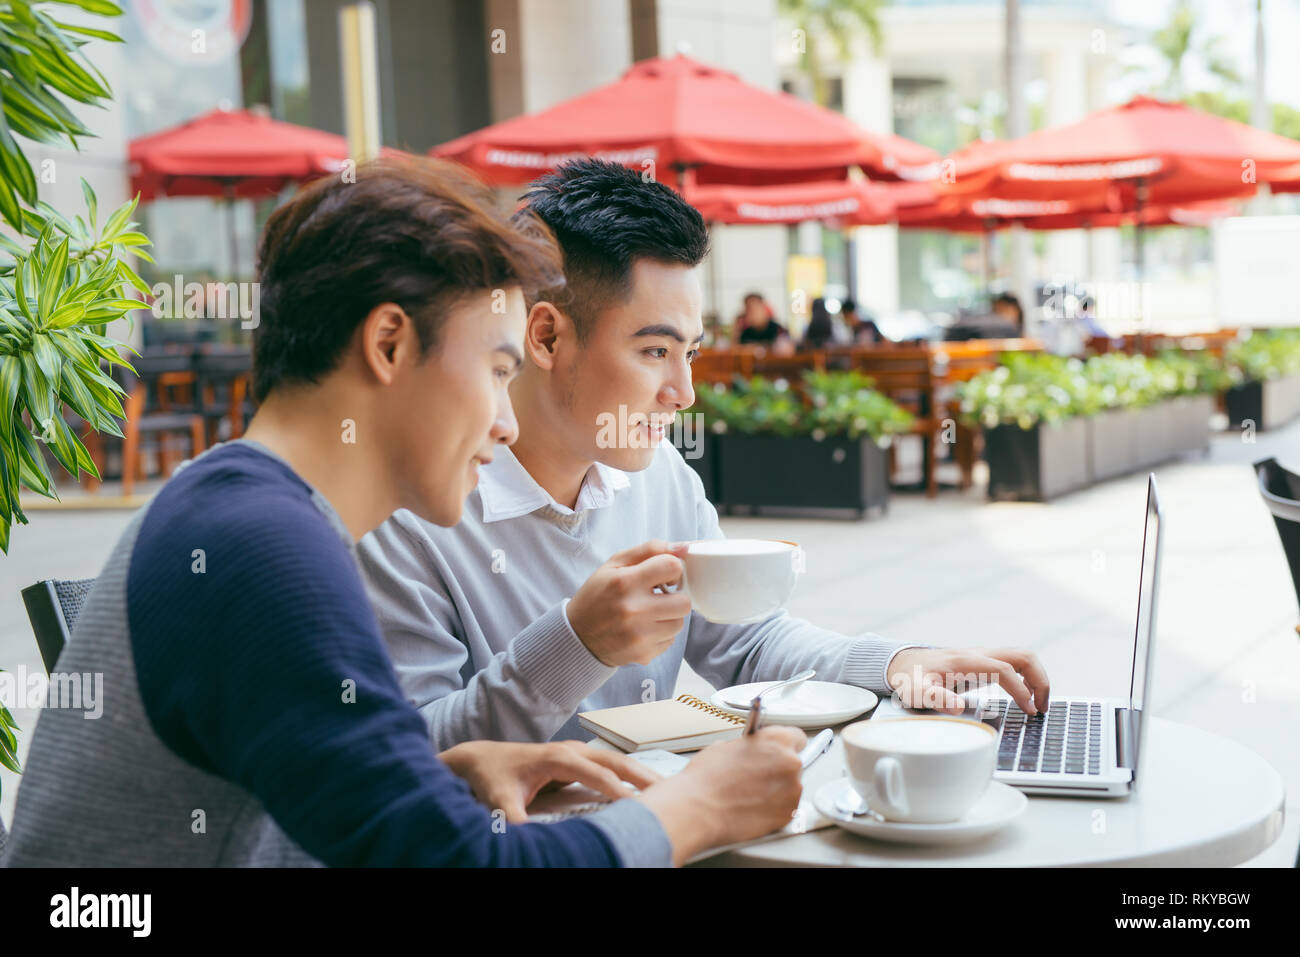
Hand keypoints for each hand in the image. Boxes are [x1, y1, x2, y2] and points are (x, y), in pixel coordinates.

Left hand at [438, 740, 661, 822]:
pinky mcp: (574, 760)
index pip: (598, 775)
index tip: (640, 807)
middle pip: (615, 761)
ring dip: (638, 773)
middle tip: (667, 791)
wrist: (479, 759)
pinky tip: (639, 787)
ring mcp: (574, 752)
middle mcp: (570, 751)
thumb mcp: (500, 803)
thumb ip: (515, 822)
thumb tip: (531, 842)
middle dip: (642, 775)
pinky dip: (626, 774)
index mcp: (558, 758)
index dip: (620, 791)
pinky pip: (606, 766)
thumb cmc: (492, 777)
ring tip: (663, 788)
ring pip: (615, 761)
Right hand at [567, 540, 692, 666]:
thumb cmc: (597, 595)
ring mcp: (639, 636)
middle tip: (659, 596)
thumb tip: (684, 548)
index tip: (664, 575)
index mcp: (625, 582)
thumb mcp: (615, 564)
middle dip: (675, 597)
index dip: (672, 569)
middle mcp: (633, 610)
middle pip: (683, 602)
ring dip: (668, 617)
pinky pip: (670, 640)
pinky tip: (643, 629)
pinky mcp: (643, 654)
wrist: (577, 636)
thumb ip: (650, 550)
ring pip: (679, 623)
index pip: (672, 567)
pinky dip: (660, 634)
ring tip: (649, 613)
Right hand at [636, 726, 805, 865]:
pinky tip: (753, 807)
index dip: (784, 745)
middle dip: (778, 768)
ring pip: (790, 786)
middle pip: (794, 763)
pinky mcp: (788, 814)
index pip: (797, 737)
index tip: (777, 751)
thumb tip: (752, 753)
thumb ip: (749, 747)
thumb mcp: (726, 746)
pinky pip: (786, 807)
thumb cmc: (707, 779)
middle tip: (756, 775)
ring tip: (751, 794)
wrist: (699, 809)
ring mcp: (792, 791)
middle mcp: (790, 764)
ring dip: (777, 789)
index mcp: (777, 740)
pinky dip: (774, 807)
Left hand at [887, 647, 1049, 715]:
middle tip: (1042, 708)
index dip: (1021, 690)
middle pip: (1023, 656)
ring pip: (1022, 658)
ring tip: (1039, 706)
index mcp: (965, 661)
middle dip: (1040, 680)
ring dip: (1037, 679)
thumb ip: (934, 698)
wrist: (904, 663)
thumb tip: (956, 706)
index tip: (1030, 711)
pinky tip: (1026, 698)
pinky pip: (1015, 664)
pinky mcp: (985, 662)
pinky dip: (1028, 679)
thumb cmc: (911, 679)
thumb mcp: (915, 692)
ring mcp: (983, 656)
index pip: (1004, 670)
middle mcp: (978, 654)